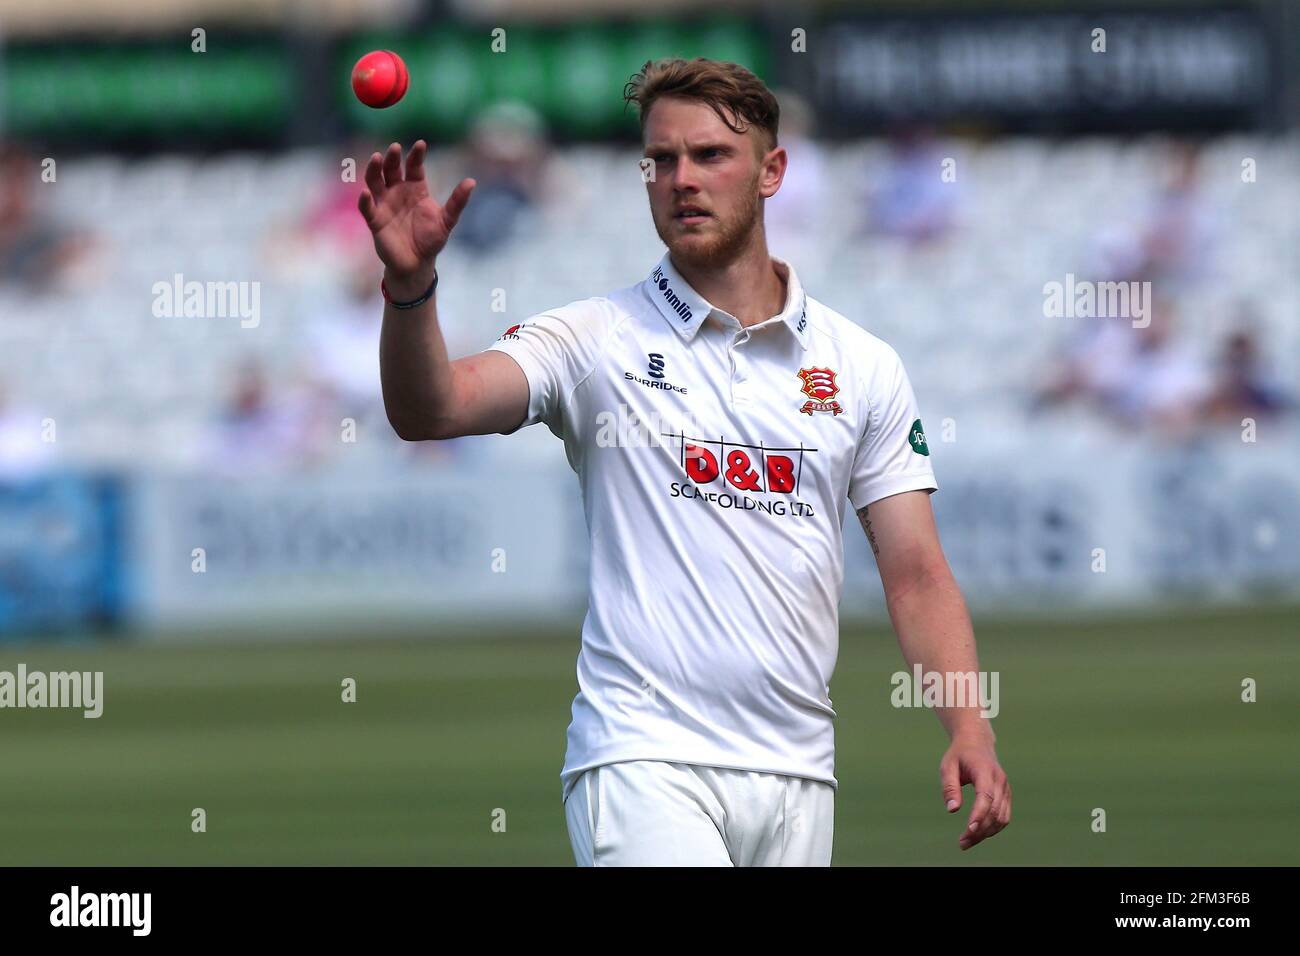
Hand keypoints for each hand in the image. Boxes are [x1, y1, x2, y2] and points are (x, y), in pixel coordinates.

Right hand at [357, 141, 474, 290]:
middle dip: (392, 158)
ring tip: (377, 158)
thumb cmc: (431, 239)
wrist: (417, 263)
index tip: (421, 144)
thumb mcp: (447, 220)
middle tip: (394, 148)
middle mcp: (398, 192)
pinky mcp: (375, 220)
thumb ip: (457, 202)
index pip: (414, 167)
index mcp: (415, 188)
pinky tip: (365, 192)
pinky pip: (367, 208)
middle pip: (392, 170)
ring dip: (374, 170)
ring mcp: (385, 204)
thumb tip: (472, 181)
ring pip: (375, 182)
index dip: (416, 156)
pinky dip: (365, 200)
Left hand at [939, 733, 1010, 850]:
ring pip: (1002, 818)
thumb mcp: (947, 766)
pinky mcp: (1006, 796)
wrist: (976, 742)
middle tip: (962, 843)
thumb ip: (949, 787)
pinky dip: (993, 828)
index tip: (968, 830)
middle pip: (995, 811)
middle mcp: (999, 781)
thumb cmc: (959, 755)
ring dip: (986, 833)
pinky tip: (978, 834)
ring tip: (967, 842)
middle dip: (980, 830)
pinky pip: (1004, 816)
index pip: (986, 796)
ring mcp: (1005, 789)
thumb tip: (952, 810)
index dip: (979, 815)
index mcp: (985, 771)